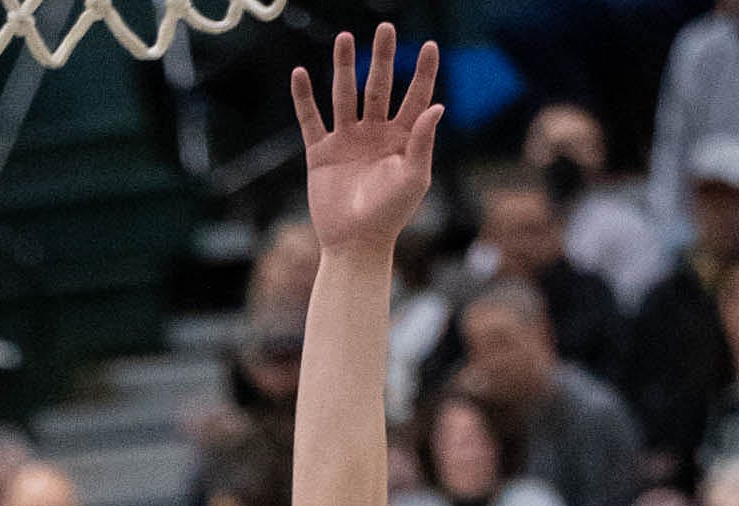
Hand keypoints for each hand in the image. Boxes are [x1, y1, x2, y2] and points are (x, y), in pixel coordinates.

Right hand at [293, 25, 441, 261]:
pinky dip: (304, 98)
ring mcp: (347, 140)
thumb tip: (438, 105)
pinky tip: (300, 74)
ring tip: (345, 38)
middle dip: (382, 58)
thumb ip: (423, 141)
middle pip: (378, 86)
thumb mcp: (414, 178)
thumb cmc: (390, 215)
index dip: (424, 73)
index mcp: (401, 138)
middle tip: (386, 29)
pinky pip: (310, 120)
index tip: (431, 46)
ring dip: (345, 66)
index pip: (416, 97)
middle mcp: (374, 133)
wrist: (355, 244)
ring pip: (345, 95)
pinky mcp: (321, 153)